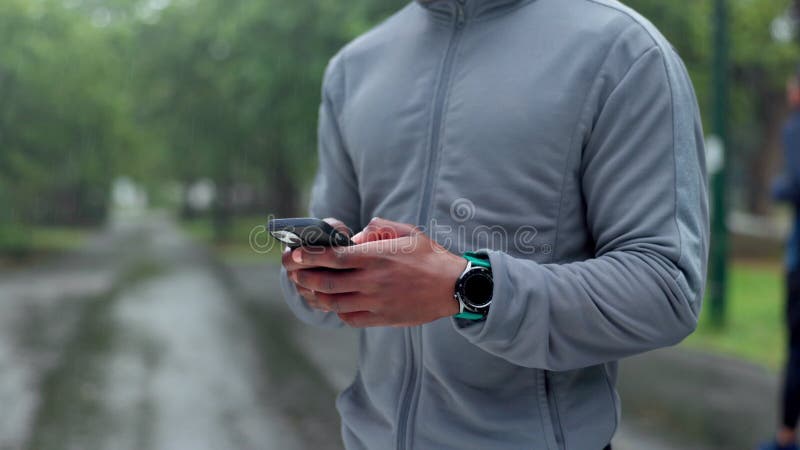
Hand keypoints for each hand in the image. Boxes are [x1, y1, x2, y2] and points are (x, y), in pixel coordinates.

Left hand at [282, 218, 466, 326]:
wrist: (453, 287)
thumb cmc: (429, 257)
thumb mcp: (407, 232)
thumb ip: (378, 228)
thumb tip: (354, 237)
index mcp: (376, 256)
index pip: (333, 257)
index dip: (310, 256)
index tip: (295, 254)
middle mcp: (372, 280)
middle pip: (327, 281)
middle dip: (304, 276)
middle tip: (293, 272)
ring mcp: (376, 301)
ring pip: (334, 302)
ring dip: (315, 296)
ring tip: (306, 289)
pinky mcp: (382, 318)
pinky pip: (350, 317)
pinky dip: (337, 311)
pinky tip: (332, 304)